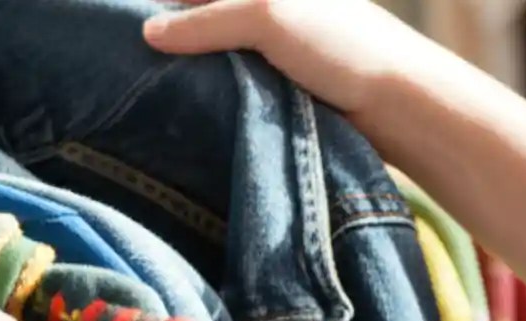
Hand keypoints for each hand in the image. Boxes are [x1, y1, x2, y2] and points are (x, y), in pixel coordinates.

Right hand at [143, 0, 433, 120]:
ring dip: (187, 65)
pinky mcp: (275, 80)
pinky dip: (208, 88)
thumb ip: (205, 21)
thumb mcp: (266, 17)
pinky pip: (228, 78)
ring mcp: (269, 42)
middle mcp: (265, 3)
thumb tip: (148, 34)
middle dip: (171, 30)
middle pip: (201, 12)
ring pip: (212, 48)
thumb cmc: (341, 46)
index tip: (127, 24)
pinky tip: (182, 104)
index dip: (166, 6)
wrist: (397, 105)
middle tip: (129, 58)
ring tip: (146, 84)